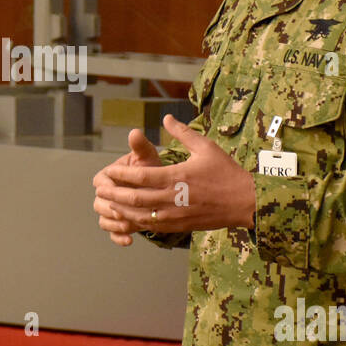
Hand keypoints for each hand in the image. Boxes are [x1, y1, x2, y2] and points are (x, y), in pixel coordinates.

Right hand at [92, 127, 163, 245]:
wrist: (161, 188)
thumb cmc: (152, 169)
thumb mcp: (148, 158)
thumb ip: (140, 147)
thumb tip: (135, 132)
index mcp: (108, 176)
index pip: (100, 182)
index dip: (107, 186)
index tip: (117, 188)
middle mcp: (105, 194)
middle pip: (98, 204)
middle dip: (110, 208)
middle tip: (121, 211)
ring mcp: (110, 211)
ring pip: (105, 220)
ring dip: (115, 224)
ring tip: (128, 225)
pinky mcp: (118, 225)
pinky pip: (114, 234)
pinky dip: (119, 238)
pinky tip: (130, 240)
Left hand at [95, 116, 255, 242]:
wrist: (246, 202)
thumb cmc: (226, 172)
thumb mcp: (206, 147)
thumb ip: (182, 133)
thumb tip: (166, 118)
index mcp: (178, 176)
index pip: (141, 177)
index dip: (120, 175)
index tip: (107, 172)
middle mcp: (174, 198)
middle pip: (135, 199)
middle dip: (114, 194)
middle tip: (99, 189)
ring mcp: (176, 215)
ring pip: (141, 216)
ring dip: (122, 210)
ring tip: (108, 203)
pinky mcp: (180, 226)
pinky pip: (153, 227)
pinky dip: (137, 222)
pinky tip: (128, 217)